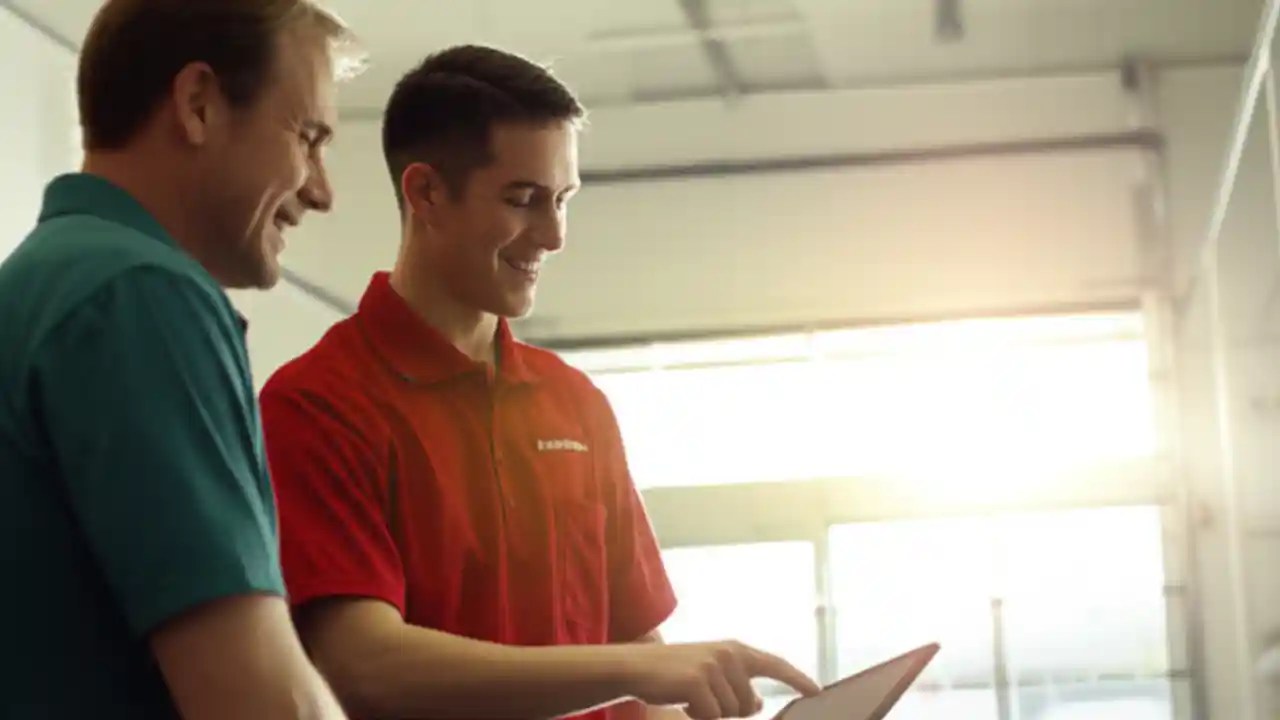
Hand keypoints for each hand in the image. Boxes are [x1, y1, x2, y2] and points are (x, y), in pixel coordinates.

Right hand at [622, 641, 820, 719]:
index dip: (797, 679)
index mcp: (735, 649)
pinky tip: (682, 701)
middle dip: (728, 709)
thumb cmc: (675, 673)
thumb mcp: (711, 672)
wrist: (636, 665)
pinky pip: (712, 716)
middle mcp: (729, 654)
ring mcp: (714, 666)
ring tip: (689, 696)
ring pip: (730, 713)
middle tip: (701, 695)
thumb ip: (737, 684)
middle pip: (749, 705)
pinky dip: (697, 716)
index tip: (817, 691)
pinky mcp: (698, 680)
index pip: (775, 664)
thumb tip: (757, 706)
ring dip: (710, 713)